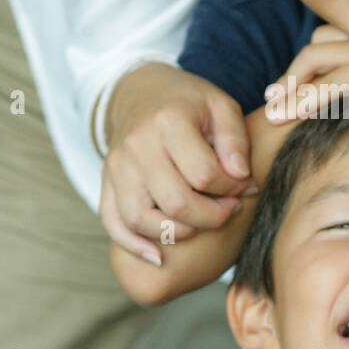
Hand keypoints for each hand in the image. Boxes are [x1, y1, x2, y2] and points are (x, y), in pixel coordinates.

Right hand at [100, 62, 255, 264]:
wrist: (140, 92)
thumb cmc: (188, 103)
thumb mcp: (221, 106)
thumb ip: (236, 141)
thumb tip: (242, 179)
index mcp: (168, 121)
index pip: (203, 174)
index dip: (231, 188)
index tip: (243, 185)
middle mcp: (136, 145)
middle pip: (175, 202)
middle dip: (211, 216)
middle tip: (229, 208)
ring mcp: (117, 166)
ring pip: (141, 218)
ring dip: (178, 232)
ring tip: (201, 224)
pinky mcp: (106, 182)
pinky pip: (112, 221)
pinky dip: (132, 244)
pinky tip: (157, 256)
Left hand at [266, 17, 348, 120]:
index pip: (325, 41)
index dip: (304, 66)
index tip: (286, 86)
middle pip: (314, 51)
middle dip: (290, 77)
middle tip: (272, 99)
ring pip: (318, 66)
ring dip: (292, 91)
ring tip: (274, 114)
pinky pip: (340, 83)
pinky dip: (315, 98)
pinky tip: (299, 113)